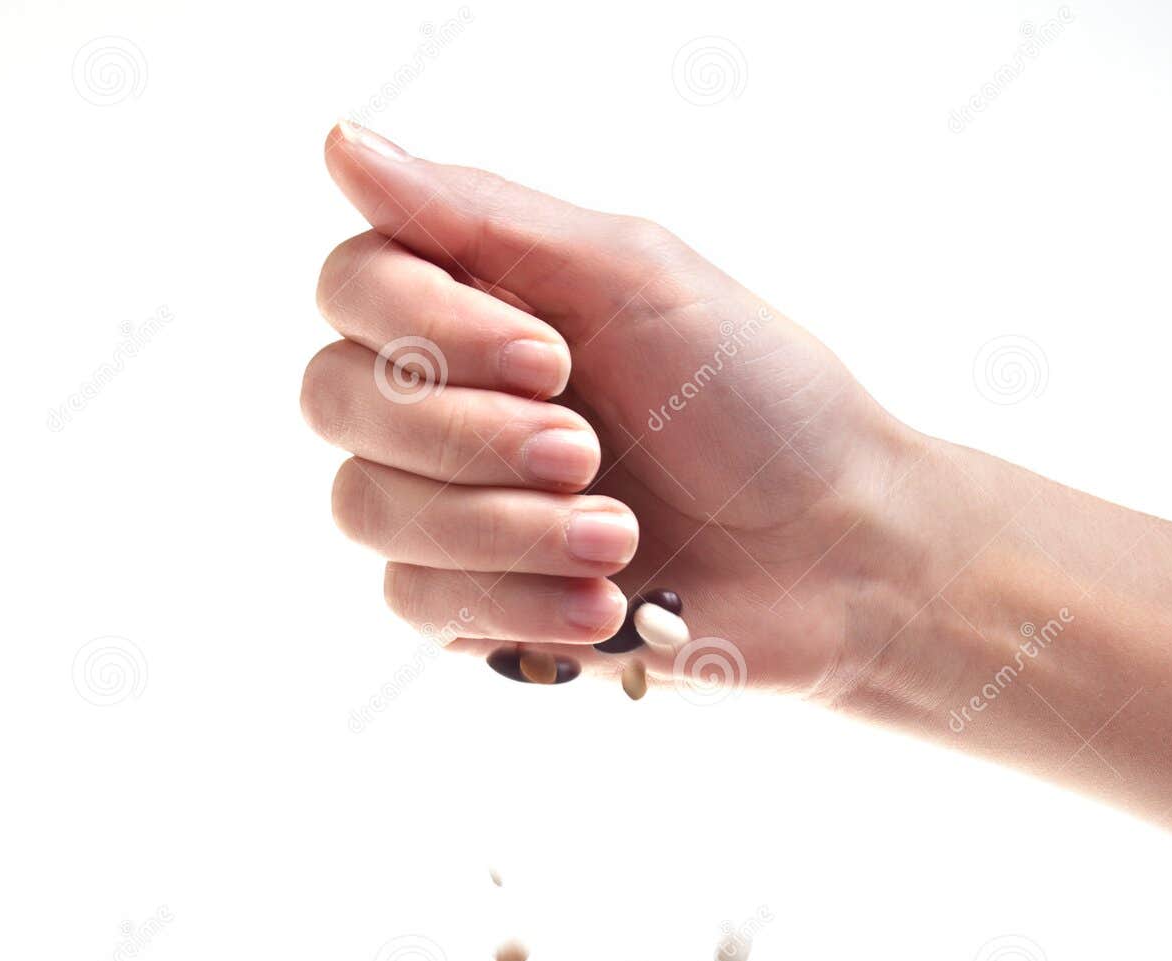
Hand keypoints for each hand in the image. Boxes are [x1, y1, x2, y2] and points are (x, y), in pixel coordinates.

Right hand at [302, 124, 907, 693]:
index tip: (552, 354)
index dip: (421, 323)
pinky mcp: (477, 608)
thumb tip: (340, 142)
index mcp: (480, 307)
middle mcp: (447, 402)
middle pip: (335, 400)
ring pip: (365, 509)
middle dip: (465, 433)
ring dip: (502, 527)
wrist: (836, 551)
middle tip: (587, 448)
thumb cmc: (757, 400)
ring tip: (620, 540)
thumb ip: (482, 216)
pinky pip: (418, 603)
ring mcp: (454, 510)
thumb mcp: (634, 277)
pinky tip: (606, 605)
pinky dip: (515, 600)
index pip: (352, 289)